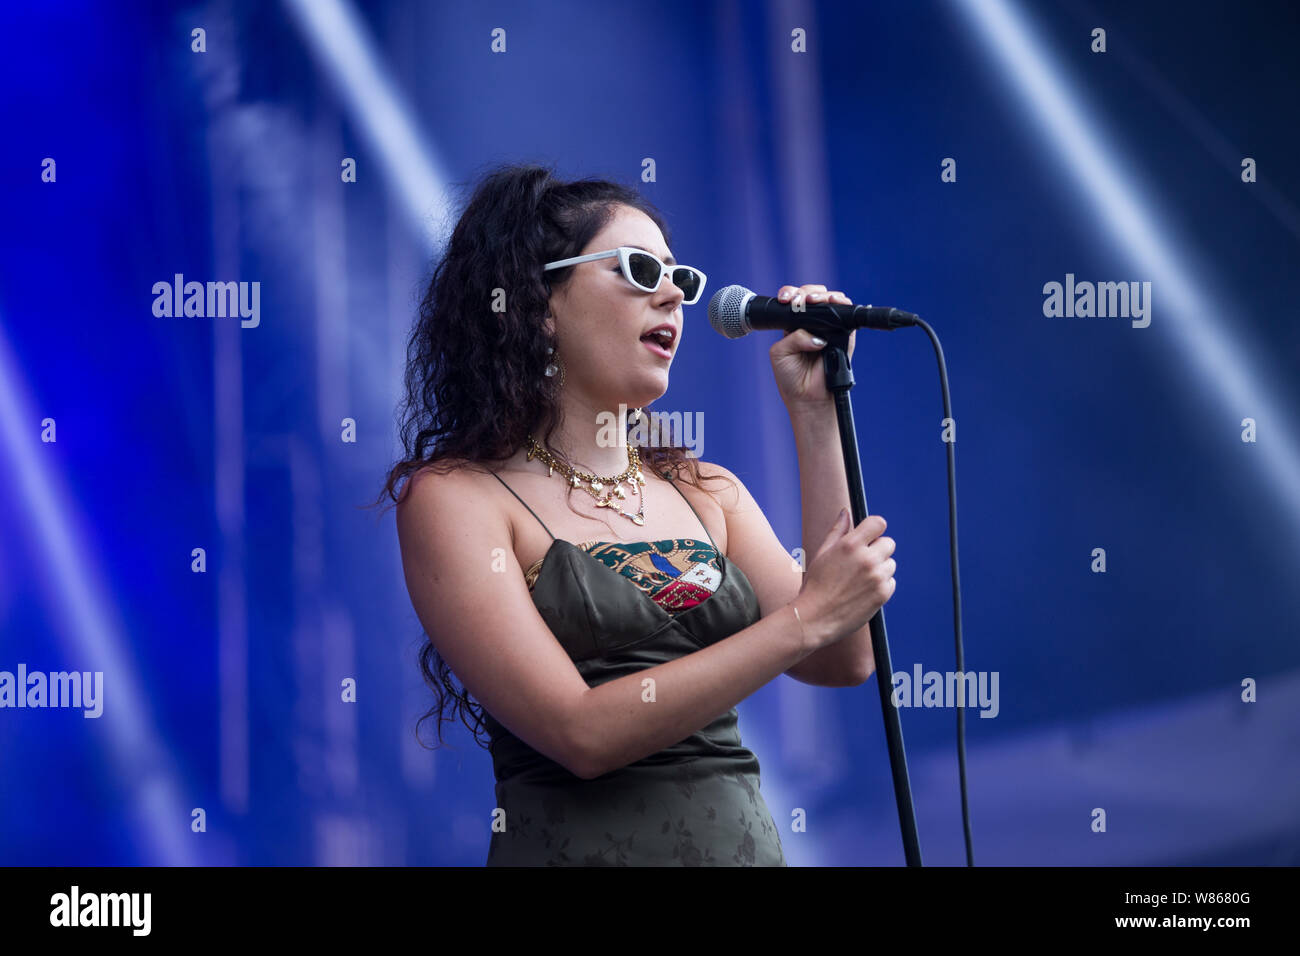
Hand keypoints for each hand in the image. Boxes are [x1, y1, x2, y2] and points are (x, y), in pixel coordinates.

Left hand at [769, 283, 856, 406]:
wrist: (806, 398)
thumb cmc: (791, 377)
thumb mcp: (780, 352)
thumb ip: (794, 337)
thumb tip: (816, 335)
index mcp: (795, 325)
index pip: (795, 301)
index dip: (791, 294)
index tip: (785, 299)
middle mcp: (814, 323)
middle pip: (814, 296)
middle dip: (807, 292)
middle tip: (799, 300)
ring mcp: (831, 328)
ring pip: (832, 301)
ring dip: (823, 296)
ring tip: (813, 301)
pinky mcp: (845, 336)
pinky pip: (848, 316)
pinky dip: (842, 305)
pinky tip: (833, 303)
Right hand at [792, 507, 895, 650]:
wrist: (814, 618)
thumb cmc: (814, 585)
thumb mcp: (822, 554)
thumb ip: (837, 531)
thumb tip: (846, 512)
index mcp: (850, 545)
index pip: (878, 523)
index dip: (875, 529)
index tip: (870, 536)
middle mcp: (866, 558)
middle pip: (889, 543)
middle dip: (878, 549)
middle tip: (862, 562)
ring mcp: (877, 577)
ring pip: (891, 564)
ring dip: (880, 569)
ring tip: (859, 580)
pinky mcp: (883, 594)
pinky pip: (891, 581)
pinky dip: (881, 585)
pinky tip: (863, 592)